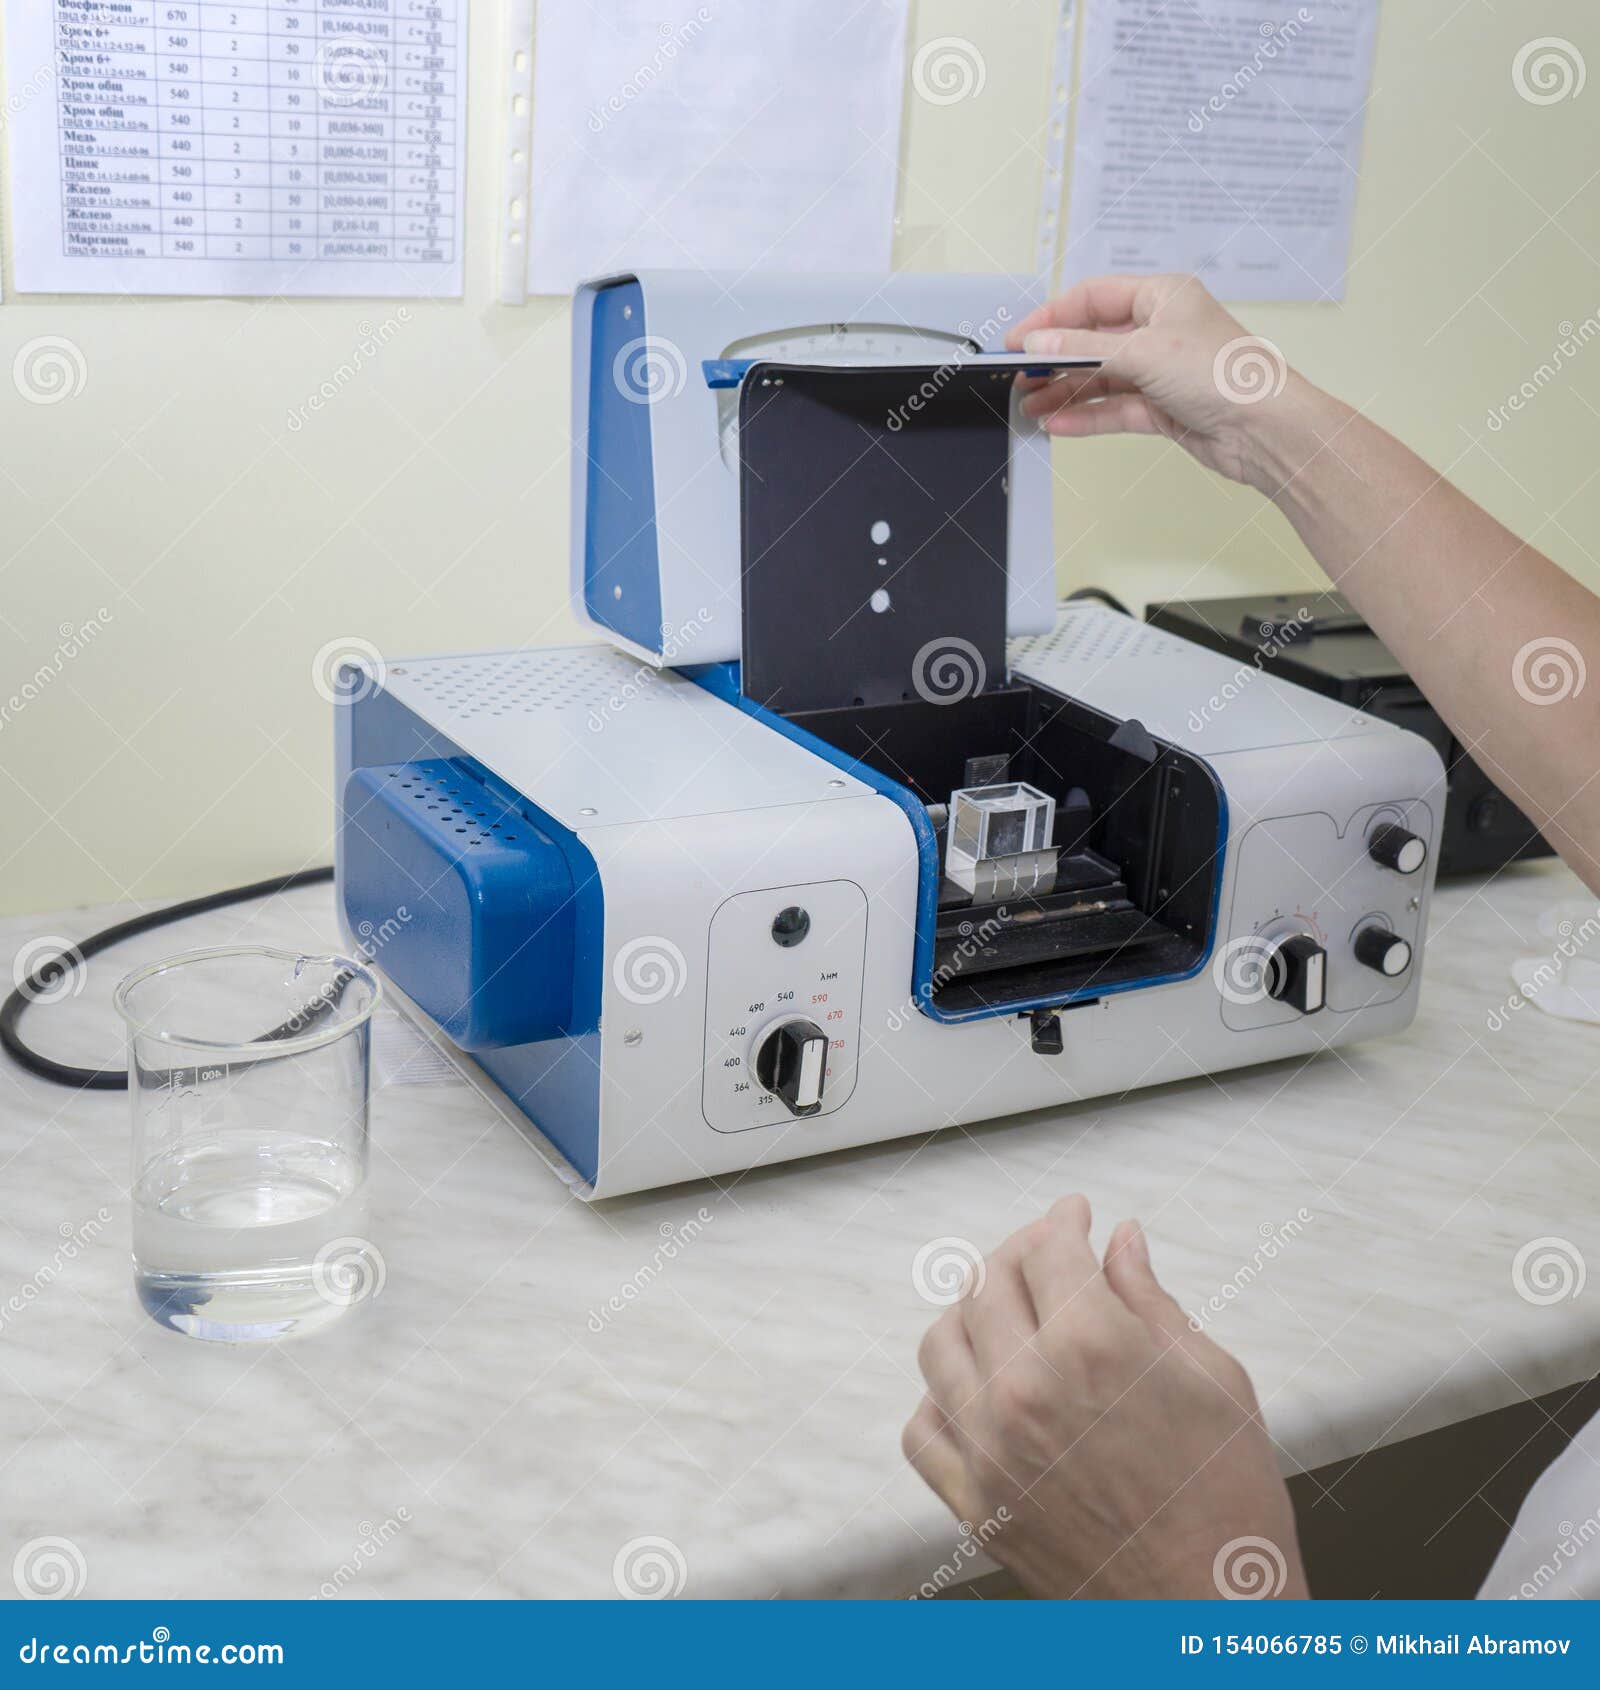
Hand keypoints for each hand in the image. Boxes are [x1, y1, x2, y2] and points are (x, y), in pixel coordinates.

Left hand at [903, 1195, 1308, 1599]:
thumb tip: (1121, 1241)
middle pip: (988, 1283)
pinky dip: (939, 1397)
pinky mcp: (976, 1504)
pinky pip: (923, 1429)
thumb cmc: (1229, 1503)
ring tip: (1006, 1312)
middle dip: (1020, 1255)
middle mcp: (1027, 1389)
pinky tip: (973, 1388)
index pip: (1050, 1247)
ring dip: (970, 1314)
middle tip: (1047, 1254)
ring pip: (941, 1343)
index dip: (1064, 1220)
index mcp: (1092, 1346)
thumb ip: (1151, 1299)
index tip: (1075, 1215)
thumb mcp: (1213, 1378)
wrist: (1212, 1617)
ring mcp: (992, 1449)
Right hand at [1005, 273, 1321, 493]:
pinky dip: (1085, 416)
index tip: (1019, 340)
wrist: (1265, 430)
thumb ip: (1084, 347)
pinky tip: (1058, 423)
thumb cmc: (1226, 375)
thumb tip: (1040, 342)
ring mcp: (1160, 371)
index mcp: (1162, 297)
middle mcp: (1161, 330)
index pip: (1092, 298)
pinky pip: (1113, 408)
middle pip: (1092, 339)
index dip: (1051, 318)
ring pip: (1100, 377)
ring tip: (1030, 405)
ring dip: (1064, 391)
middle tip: (1020, 376)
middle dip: (1055, 359)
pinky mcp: (1162, 408)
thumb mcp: (1144, 352)